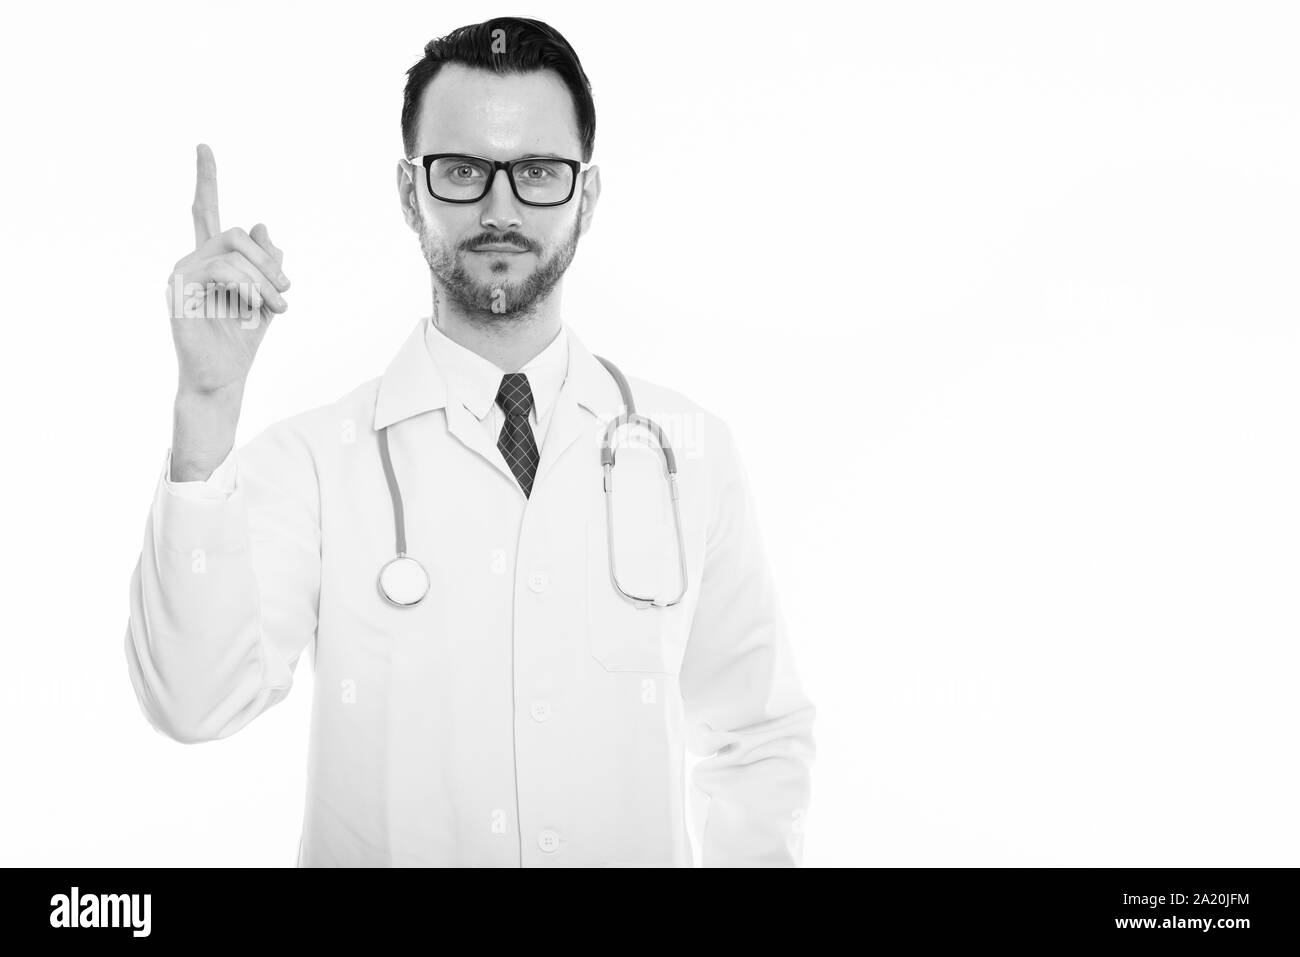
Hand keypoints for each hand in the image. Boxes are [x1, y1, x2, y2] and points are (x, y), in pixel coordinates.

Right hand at [167, 143, 290, 396]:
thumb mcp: (267, 297)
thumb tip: (263, 225)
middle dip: (268, 262)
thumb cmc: (240, 341)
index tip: (204, 146)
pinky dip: (247, 286)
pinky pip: (220, 270)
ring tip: (277, 307)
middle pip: (236, 233)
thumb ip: (267, 263)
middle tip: (286, 292)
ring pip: (232, 252)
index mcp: (211, 259)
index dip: (206, 179)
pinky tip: (255, 307)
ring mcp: (181, 274)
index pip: (207, 212)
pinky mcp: (178, 291)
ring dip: (264, 280)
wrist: (222, 378)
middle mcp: (192, 260)